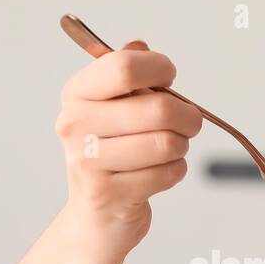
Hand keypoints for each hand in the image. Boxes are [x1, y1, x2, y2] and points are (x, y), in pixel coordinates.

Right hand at [54, 39, 203, 257]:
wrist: (94, 218)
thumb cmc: (111, 154)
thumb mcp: (110, 109)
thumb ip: (124, 74)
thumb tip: (139, 45)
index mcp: (76, 95)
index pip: (123, 67)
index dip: (159, 68)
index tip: (168, 78)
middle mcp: (75, 126)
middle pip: (157, 108)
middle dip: (186, 115)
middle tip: (189, 121)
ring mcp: (89, 162)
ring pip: (167, 143)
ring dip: (181, 146)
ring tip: (170, 149)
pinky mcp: (109, 194)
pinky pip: (168, 172)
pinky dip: (175, 171)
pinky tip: (159, 174)